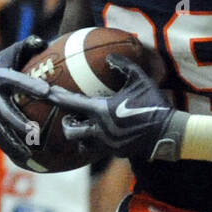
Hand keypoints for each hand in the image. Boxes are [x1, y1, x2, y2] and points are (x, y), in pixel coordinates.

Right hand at [0, 35, 49, 170]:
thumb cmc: (7, 62)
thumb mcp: (16, 50)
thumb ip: (30, 44)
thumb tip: (41, 43)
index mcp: (0, 76)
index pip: (17, 81)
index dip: (32, 86)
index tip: (48, 92)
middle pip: (6, 112)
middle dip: (20, 123)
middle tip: (37, 132)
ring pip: (1, 130)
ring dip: (14, 143)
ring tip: (30, 154)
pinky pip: (0, 139)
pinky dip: (11, 149)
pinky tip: (25, 160)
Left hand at [54, 55, 186, 161]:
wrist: (169, 133)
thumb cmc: (153, 104)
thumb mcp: (140, 80)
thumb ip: (123, 66)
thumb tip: (110, 57)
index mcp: (101, 111)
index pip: (70, 104)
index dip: (54, 97)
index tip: (42, 92)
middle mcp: (100, 130)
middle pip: (71, 132)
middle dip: (67, 125)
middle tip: (69, 118)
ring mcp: (108, 144)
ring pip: (83, 145)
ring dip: (81, 138)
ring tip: (86, 129)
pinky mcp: (117, 153)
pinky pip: (101, 149)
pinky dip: (99, 143)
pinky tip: (106, 136)